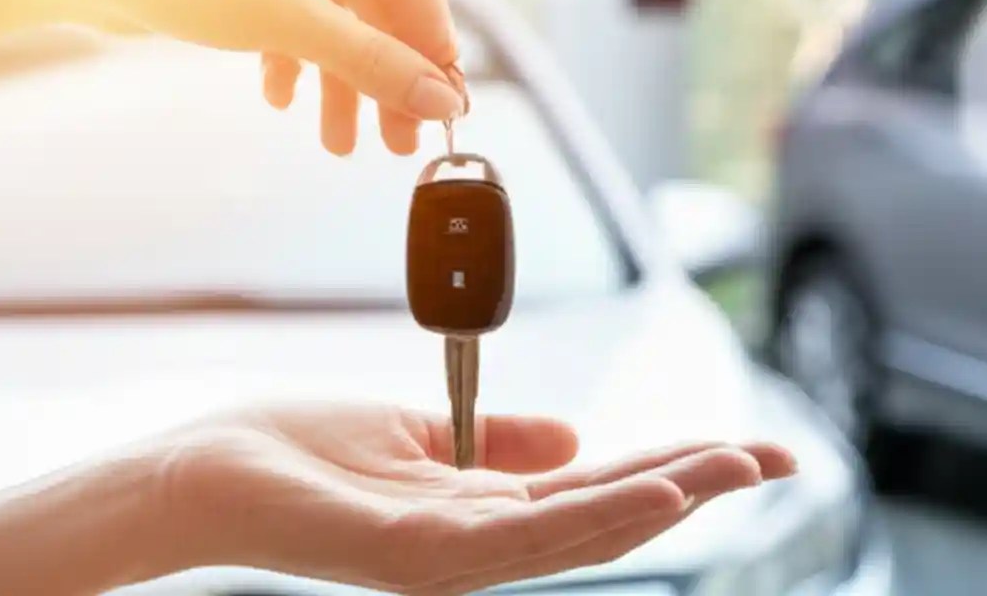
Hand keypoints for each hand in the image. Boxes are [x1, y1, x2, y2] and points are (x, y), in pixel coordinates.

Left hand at [88, 0, 462, 155]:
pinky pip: (296, 23)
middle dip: (383, 82)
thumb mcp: (293, 21)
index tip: (447, 112)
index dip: (434, 56)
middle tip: (397, 143)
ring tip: (338, 142)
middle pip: (378, 13)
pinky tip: (281, 95)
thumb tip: (441, 99)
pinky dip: (294, 62)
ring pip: (336, 26)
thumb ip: (374, 63)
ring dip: (338, 84)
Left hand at [151, 403, 796, 594]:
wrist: (210, 471)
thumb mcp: (418, 431)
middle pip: (606, 514)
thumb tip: (574, 439)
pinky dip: (595, 516)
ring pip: (580, 532)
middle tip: (776, 458)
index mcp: (482, 509)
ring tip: (732, 468)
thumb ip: (495, 441)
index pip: (596, 491)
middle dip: (692, 488)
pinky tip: (650, 493)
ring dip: (662, 499)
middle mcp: (480, 543)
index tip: (743, 448)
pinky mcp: (419, 553)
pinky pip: (521, 537)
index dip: (672, 470)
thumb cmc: (303, 452)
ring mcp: (453, 556)